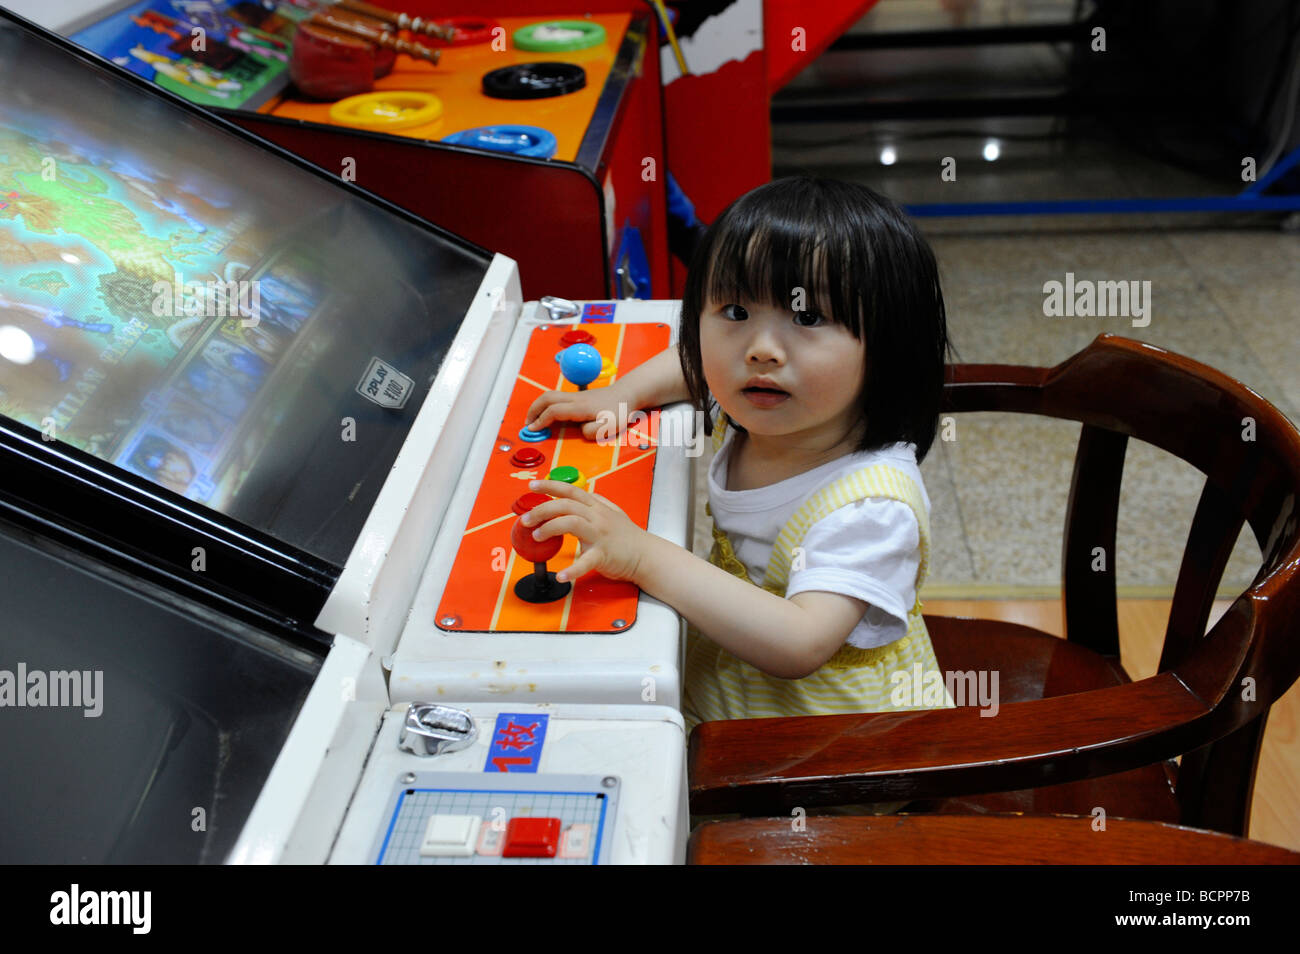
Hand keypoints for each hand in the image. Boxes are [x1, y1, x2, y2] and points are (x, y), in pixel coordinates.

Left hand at [521, 479, 647, 583]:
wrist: (646, 555)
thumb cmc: (629, 537)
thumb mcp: (614, 512)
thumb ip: (598, 502)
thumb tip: (584, 495)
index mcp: (597, 507)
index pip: (570, 490)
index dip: (550, 486)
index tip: (532, 485)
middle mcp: (597, 517)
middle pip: (565, 505)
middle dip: (542, 509)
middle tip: (526, 518)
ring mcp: (600, 534)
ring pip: (571, 522)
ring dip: (549, 528)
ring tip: (537, 536)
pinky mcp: (603, 554)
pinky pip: (585, 561)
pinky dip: (572, 569)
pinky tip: (561, 575)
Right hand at [523, 384, 631, 442]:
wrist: (627, 394)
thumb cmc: (620, 411)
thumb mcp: (610, 427)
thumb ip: (593, 432)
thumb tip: (581, 431)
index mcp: (580, 407)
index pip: (554, 411)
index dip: (541, 421)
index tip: (532, 430)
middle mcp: (575, 398)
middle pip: (546, 398)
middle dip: (533, 410)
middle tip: (527, 424)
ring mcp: (576, 395)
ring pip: (550, 395)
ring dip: (538, 406)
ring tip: (533, 419)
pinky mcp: (578, 396)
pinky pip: (556, 397)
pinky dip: (546, 404)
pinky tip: (547, 414)